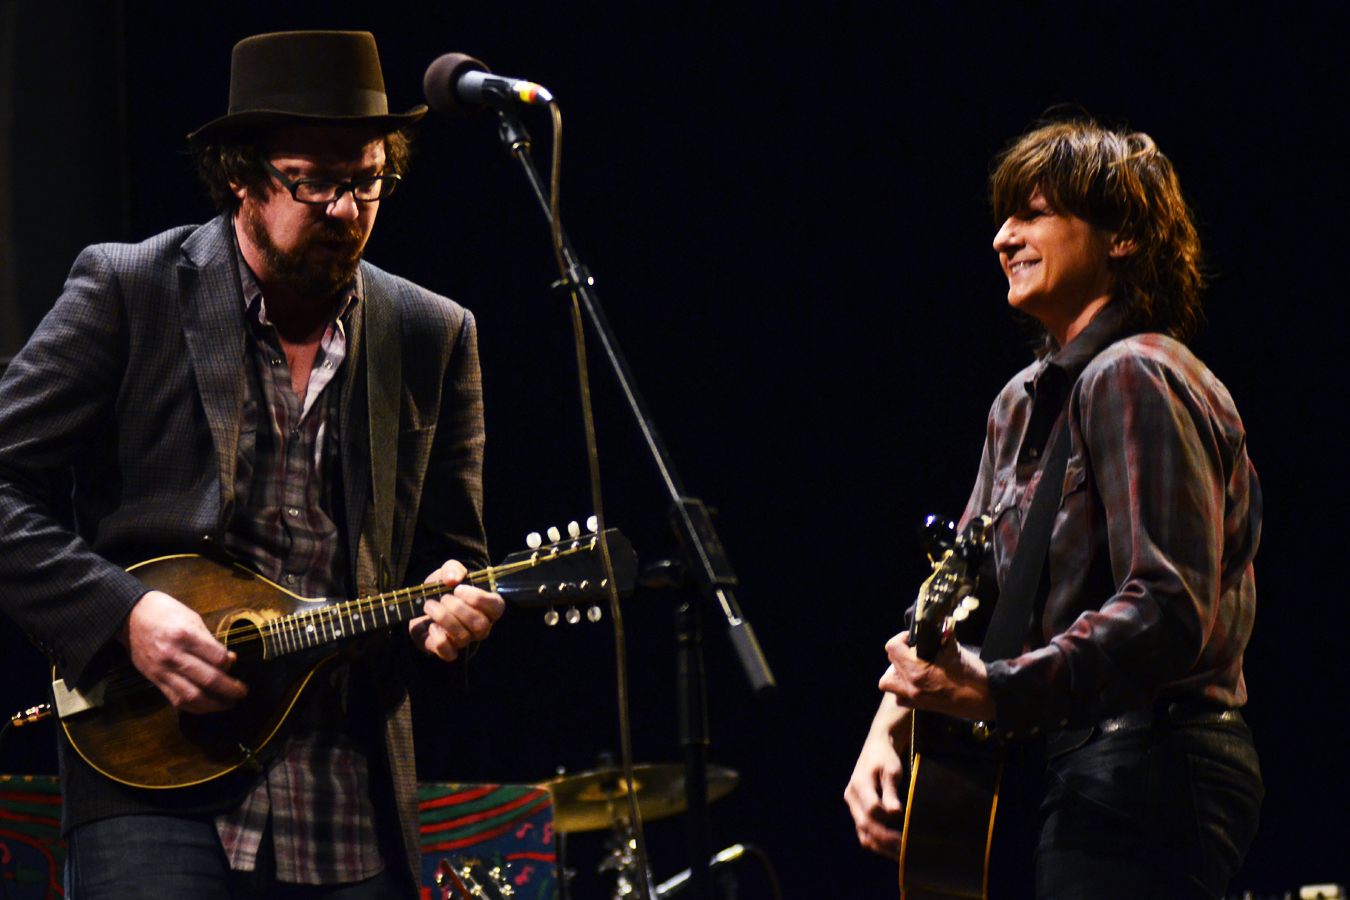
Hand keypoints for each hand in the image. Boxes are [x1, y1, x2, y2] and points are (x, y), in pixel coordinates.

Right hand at [119, 590, 247, 713]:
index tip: (235, 665)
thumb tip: (231, 660)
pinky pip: (176, 700)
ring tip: (228, 704)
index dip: (230, 664)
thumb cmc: (165, 612)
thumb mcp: (192, 618)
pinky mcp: (154, 680)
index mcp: (186, 635)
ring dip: (214, 704)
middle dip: (230, 689)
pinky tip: (207, 706)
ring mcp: (163, 670)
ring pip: (193, 696)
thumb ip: (210, 641)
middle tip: (242, 693)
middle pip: (208, 679)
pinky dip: (194, 707)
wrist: (129, 616)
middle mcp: (174, 656)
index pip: (217, 657)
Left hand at [410, 559, 505, 660]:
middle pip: (480, 625)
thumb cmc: (443, 588)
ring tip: (430, 605)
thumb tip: (454, 579)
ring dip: (444, 619)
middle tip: (443, 597)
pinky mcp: (448, 650)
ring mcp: (465, 640)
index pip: (497, 608)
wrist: (422, 604)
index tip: (458, 589)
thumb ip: (452, 569)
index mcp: (487, 607)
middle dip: (458, 609)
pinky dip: (439, 640)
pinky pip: (450, 654)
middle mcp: (480, 627)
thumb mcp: (447, 573)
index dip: (479, 599)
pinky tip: (431, 626)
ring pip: (463, 638)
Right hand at [844, 694, 910, 859]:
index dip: (889, 820)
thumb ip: (891, 792)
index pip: (872, 810)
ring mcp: (853, 807)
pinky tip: (894, 849)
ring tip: (901, 856)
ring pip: (864, 835)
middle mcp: (852, 798)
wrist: (876, 748)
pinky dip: (879, 843)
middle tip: (907, 852)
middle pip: (866, 827)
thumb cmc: (885, 757)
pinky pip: (865, 833)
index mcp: (859, 785)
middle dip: (886, 842)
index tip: (905, 824)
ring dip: (882, 848)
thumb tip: (895, 814)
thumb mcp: (891, 770)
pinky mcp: (858, 812)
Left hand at [879, 630, 995, 720]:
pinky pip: (901, 698)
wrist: (986, 698)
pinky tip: (917, 682)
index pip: (892, 648)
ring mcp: (915, 699)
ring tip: (911, 667)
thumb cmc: (972, 674)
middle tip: (914, 652)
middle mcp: (911, 686)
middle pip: (890, 664)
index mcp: (917, 671)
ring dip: (896, 673)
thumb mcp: (954, 649)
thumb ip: (940, 635)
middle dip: (900, 654)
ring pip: (889, 684)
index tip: (913, 638)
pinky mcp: (921, 707)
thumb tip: (937, 622)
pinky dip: (903, 689)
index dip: (901, 638)